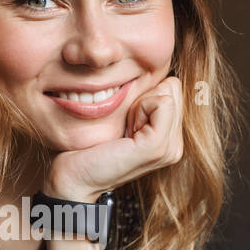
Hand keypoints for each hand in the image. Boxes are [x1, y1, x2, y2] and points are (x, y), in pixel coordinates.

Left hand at [44, 75, 184, 200]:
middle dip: (145, 97)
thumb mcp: (124, 117)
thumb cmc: (90, 145)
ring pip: (169, 92)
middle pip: (173, 87)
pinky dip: (139, 108)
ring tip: (124, 129)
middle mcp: (175, 145)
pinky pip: (161, 103)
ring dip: (140, 103)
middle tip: (124, 124)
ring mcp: (170, 149)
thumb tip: (156, 73)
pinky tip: (125, 130)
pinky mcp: (157, 147)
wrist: (74, 176)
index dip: (146, 94)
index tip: (126, 119)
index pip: (173, 88)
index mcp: (170, 138)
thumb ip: (144, 100)